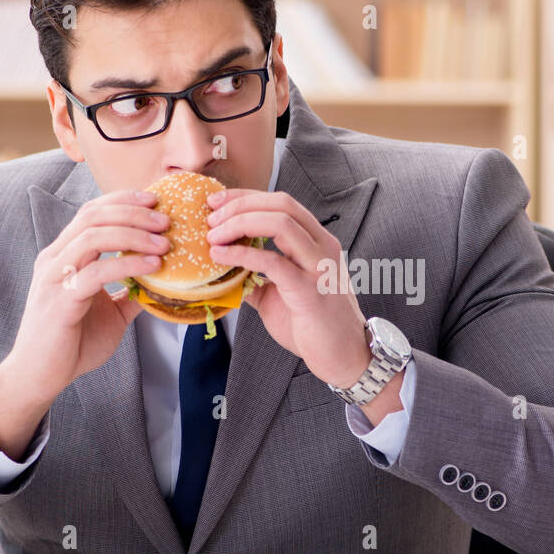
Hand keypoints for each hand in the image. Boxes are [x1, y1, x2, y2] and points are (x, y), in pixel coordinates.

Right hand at [1, 187, 170, 405]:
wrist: (41, 376)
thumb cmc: (72, 343)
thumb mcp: (112, 313)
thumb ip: (131, 293)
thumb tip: (162, 282)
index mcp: (64, 255)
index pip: (91, 212)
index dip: (122, 201)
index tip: (154, 201)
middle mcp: (55, 259)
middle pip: (93, 216)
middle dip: (133, 212)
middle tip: (165, 220)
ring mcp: (54, 277)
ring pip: (92, 236)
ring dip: (133, 234)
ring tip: (164, 242)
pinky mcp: (59, 300)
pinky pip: (95, 272)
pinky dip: (127, 264)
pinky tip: (151, 266)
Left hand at [204, 188, 371, 387]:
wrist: (342, 357)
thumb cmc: (312, 325)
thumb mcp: (278, 293)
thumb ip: (254, 276)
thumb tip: (222, 267)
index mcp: (317, 241)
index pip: (282, 202)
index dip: (246, 197)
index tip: (216, 202)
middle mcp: (322, 246)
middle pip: (281, 204)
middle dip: (241, 204)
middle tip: (211, 217)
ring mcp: (319, 266)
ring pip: (281, 223)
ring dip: (240, 223)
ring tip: (214, 236)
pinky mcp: (310, 290)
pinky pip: (274, 261)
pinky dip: (242, 254)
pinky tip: (221, 256)